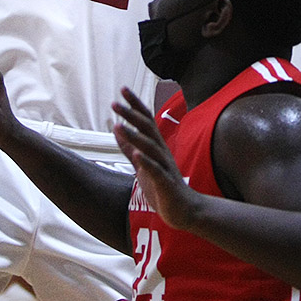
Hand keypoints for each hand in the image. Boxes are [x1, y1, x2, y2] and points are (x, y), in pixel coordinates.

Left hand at [112, 86, 196, 229]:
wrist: (185, 211)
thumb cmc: (162, 187)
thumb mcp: (142, 164)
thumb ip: (129, 147)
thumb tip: (117, 128)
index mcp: (155, 146)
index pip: (146, 119)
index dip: (135, 105)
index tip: (123, 89)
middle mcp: (161, 152)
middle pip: (147, 128)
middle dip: (131, 115)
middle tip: (116, 103)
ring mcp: (165, 167)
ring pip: (150, 147)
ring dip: (134, 136)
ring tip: (119, 125)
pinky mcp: (166, 183)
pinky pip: (156, 170)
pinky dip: (146, 162)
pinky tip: (136, 155)